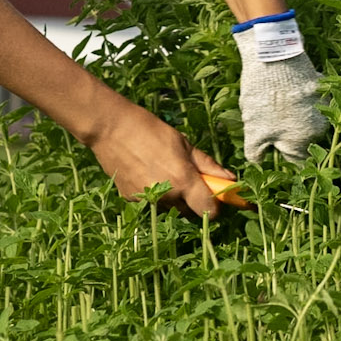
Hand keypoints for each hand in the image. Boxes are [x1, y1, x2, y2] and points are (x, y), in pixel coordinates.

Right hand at [86, 98, 232, 216]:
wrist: (110, 129)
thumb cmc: (150, 131)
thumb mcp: (184, 144)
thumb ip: (208, 165)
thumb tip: (230, 178)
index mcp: (183, 181)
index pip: (209, 211)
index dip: (216, 206)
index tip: (216, 196)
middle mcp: (167, 197)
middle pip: (190, 211)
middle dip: (194, 199)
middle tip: (188, 178)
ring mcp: (148, 201)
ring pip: (170, 208)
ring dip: (174, 197)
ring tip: (164, 170)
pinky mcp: (132, 200)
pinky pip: (153, 203)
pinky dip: (156, 194)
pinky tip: (147, 173)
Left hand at [240, 50, 330, 163]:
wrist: (273, 57)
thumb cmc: (263, 98)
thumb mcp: (253, 131)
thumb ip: (256, 154)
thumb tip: (260, 164)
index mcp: (304, 140)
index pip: (296, 160)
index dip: (282, 153)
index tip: (271, 144)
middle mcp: (321, 125)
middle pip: (303, 139)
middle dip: (287, 133)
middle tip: (268, 119)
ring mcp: (324, 103)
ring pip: (307, 119)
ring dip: (294, 115)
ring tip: (274, 102)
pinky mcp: (322, 85)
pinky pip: (311, 100)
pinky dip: (299, 98)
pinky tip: (283, 89)